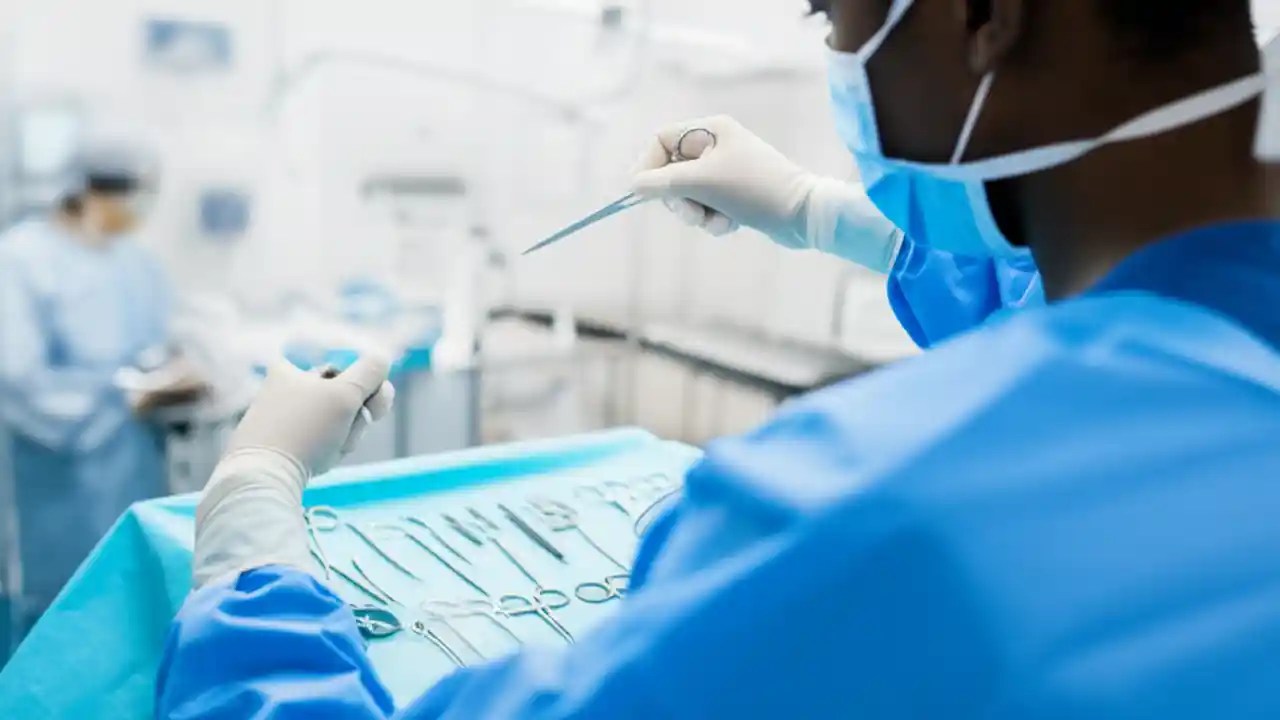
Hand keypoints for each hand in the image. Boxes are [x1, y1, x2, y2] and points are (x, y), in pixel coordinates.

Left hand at [227, 355, 395, 477]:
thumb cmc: (304, 430)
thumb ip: (371, 371)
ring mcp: (280, 420)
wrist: (262, 478)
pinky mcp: (279, 447)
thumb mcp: (345, 394)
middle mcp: (282, 390)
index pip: (347, 373)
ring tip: (326, 452)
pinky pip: (318, 445)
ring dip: (343, 439)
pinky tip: (315, 464)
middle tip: (344, 434)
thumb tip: (381, 359)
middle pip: (342, 401)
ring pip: (334, 426)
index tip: (372, 411)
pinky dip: (326, 454)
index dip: (367, 392)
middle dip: (355, 421)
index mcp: (288, 370)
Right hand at [630, 115, 819, 247]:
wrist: (802, 214)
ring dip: (697, 213)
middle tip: (691, 213)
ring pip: (688, 194)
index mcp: (710, 130)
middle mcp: (717, 146)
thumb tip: (633, 185)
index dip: (648, 165)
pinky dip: (713, 219)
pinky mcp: (735, 195)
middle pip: (671, 171)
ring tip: (716, 220)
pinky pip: (707, 207)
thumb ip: (663, 182)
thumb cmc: (753, 189)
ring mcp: (726, 171)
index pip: (661, 139)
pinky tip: (732, 224)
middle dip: (678, 198)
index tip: (643, 192)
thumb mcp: (702, 183)